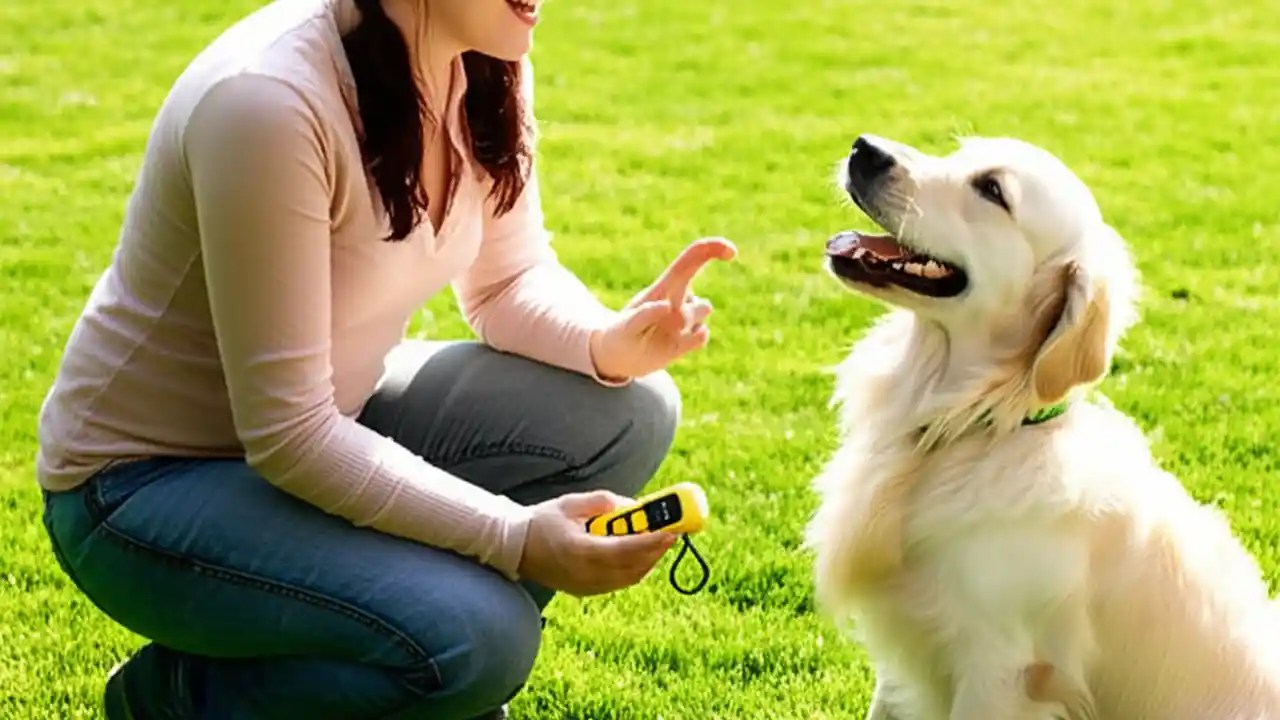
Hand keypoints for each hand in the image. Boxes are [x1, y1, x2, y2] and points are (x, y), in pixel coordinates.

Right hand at [518, 490, 677, 596]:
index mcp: (581, 551)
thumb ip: (603, 502)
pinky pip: (619, 583)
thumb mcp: (571, 503)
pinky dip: (635, 570)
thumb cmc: (542, 522)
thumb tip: (632, 506)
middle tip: (674, 532)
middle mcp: (586, 574)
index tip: (672, 530)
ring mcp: (586, 586)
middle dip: (657, 550)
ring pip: (630, 578)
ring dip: (649, 560)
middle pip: (634, 566)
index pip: (626, 550)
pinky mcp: (586, 591)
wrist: (515, 548)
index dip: (653, 542)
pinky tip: (642, 555)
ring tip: (661, 541)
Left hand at [589, 237, 736, 380]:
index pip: (693, 258)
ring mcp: (685, 321)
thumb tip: (666, 306)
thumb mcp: (625, 327)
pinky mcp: (688, 340)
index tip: (732, 253)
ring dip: (686, 325)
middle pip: (702, 300)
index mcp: (666, 286)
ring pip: (703, 314)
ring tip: (659, 336)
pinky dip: (692, 341)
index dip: (713, 248)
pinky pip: (703, 336)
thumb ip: (643, 315)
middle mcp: (679, 300)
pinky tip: (672, 345)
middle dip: (690, 316)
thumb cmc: (621, 335)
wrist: (618, 357)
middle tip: (663, 329)